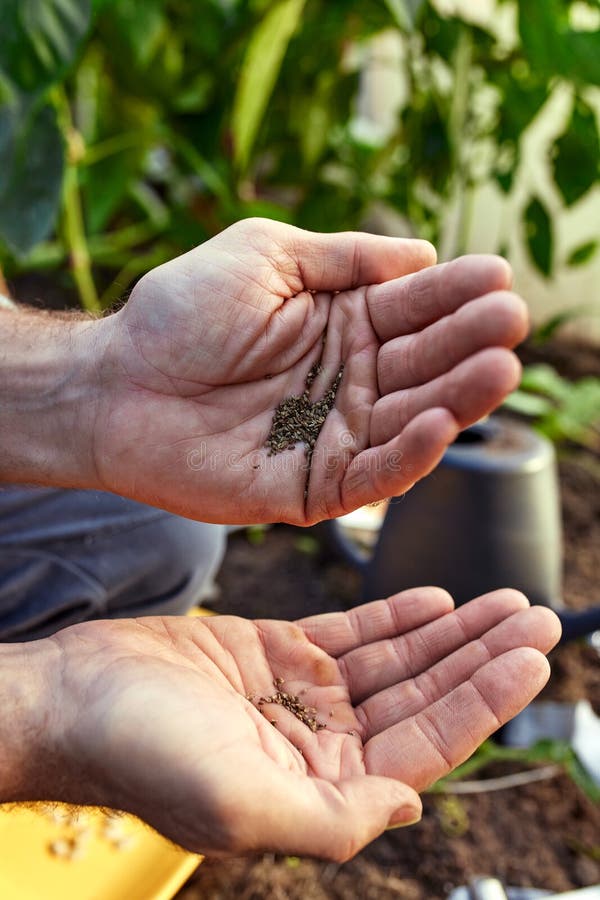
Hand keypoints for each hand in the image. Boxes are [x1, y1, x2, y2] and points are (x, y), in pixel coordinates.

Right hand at [21, 588, 558, 858]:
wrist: (71, 697)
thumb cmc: (139, 754)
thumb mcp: (240, 804)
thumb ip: (334, 818)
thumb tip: (416, 811)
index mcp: (322, 788)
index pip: (428, 743)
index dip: (485, 700)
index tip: (531, 658)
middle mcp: (320, 743)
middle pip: (424, 694)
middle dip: (483, 656)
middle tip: (536, 614)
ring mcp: (301, 693)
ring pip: (396, 658)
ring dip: (451, 630)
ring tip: (503, 600)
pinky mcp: (275, 649)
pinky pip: (351, 631)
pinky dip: (395, 614)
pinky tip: (435, 599)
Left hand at [92, 218, 526, 523]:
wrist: (114, 383)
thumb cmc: (179, 313)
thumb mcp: (264, 256)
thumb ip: (343, 258)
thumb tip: (423, 252)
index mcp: (344, 324)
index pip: (415, 309)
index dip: (456, 295)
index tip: (498, 279)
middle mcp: (350, 381)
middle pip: (423, 364)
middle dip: (469, 344)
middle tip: (509, 323)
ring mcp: (334, 435)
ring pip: (410, 420)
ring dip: (457, 398)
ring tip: (497, 368)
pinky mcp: (311, 488)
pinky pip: (370, 475)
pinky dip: (408, 455)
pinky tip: (438, 424)